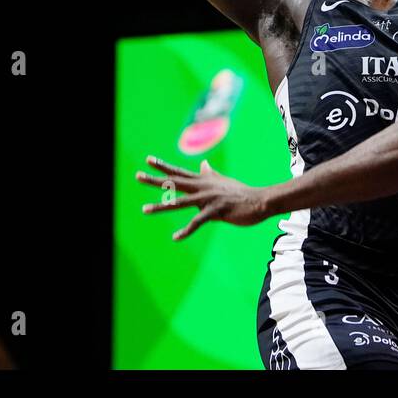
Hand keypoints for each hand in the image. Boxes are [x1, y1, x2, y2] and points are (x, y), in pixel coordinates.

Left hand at [136, 156, 270, 239]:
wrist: (259, 200)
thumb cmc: (240, 193)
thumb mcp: (222, 181)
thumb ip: (210, 174)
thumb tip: (203, 163)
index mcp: (204, 180)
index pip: (179, 172)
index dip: (163, 166)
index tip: (148, 160)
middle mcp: (203, 187)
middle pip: (175, 182)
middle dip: (155, 180)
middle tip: (137, 175)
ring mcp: (209, 198)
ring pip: (181, 202)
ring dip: (162, 206)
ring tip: (144, 209)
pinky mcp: (217, 211)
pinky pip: (198, 222)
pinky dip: (186, 230)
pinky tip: (176, 237)